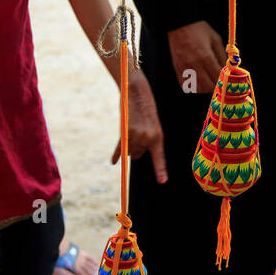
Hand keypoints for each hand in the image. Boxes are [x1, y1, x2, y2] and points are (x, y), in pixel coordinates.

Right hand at [110, 66, 166, 182]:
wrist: (137, 92)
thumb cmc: (146, 109)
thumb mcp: (153, 125)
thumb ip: (147, 140)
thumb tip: (133, 154)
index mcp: (158, 137)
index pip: (159, 157)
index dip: (161, 170)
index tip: (162, 182)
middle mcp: (147, 138)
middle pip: (138, 155)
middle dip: (137, 149)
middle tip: (139, 134)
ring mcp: (135, 136)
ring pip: (130, 151)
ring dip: (129, 146)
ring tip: (133, 130)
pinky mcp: (125, 132)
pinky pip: (120, 148)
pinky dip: (116, 155)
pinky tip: (113, 162)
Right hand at [167, 20, 224, 93]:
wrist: (179, 24)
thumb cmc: (199, 29)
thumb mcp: (215, 40)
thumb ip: (223, 56)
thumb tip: (229, 70)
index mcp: (205, 56)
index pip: (218, 77)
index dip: (225, 81)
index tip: (230, 81)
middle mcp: (194, 65)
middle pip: (207, 87)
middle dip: (216, 88)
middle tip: (221, 84)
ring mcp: (184, 68)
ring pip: (197, 89)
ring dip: (206, 89)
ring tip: (211, 83)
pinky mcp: (177, 69)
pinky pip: (186, 86)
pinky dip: (194, 87)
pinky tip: (200, 82)